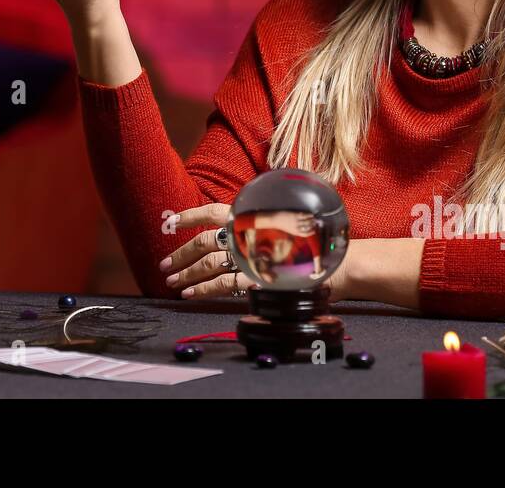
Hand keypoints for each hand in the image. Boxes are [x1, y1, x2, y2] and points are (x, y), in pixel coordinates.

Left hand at [160, 203, 361, 302]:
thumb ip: (256, 230)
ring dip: (187, 273)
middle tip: (164, 265)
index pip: (212, 210)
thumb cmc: (311, 246)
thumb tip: (229, 237)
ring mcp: (253, 253)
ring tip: (172, 283)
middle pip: (204, 240)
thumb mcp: (280, 229)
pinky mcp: (258, 276)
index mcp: (252, 216)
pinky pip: (223, 283)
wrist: (339, 263)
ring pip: (209, 262)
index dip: (189, 216)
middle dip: (181, 253)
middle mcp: (249, 232)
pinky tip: (191, 294)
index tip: (170, 222)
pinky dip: (203, 289)